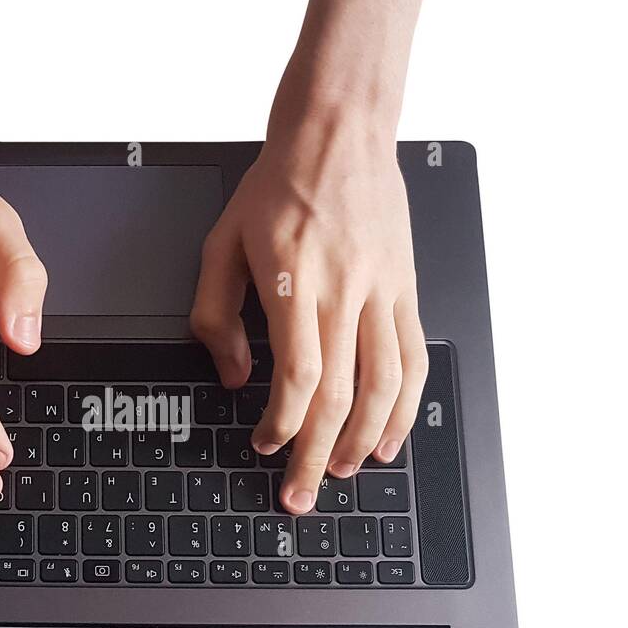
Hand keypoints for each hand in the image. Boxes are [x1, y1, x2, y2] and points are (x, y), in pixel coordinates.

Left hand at [190, 125, 427, 514]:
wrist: (339, 133)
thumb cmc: (278, 186)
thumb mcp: (222, 242)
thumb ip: (215, 313)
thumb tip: (233, 374)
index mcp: (295, 280)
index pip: (299, 375)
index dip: (283, 423)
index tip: (265, 444)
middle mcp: (344, 290)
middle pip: (340, 394)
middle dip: (318, 455)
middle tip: (300, 494)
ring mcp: (382, 291)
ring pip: (385, 385)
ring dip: (365, 440)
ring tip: (343, 472)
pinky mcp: (406, 289)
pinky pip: (412, 359)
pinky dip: (405, 407)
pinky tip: (390, 436)